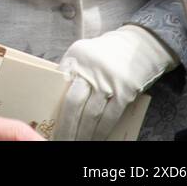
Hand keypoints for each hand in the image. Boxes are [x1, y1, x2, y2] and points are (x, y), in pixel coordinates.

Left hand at [57, 25, 175, 139]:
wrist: (139, 44)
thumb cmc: (106, 54)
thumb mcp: (85, 55)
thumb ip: (72, 72)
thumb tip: (57, 99)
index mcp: (75, 57)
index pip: (57, 85)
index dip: (52, 105)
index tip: (47, 122)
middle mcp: (89, 68)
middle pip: (72, 102)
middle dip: (66, 125)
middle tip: (61, 139)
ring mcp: (108, 80)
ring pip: (91, 113)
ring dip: (83, 132)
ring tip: (76, 142)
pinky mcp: (125, 90)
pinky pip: (110, 116)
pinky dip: (102, 130)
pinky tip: (96, 138)